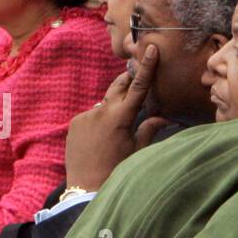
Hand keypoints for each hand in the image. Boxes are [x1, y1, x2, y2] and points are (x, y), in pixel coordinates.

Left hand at [64, 44, 168, 190]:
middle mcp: (101, 111)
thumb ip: (149, 129)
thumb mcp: (137, 150)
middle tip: (137, 76)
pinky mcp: (74, 123)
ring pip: (105, 103)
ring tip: (117, 129)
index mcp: (121, 117)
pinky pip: (91, 115)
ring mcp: (85, 115)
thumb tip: (163, 117)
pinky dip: (99, 120)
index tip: (150, 48)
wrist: (85, 188)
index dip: (146, 66)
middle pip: (119, 86)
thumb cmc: (116, 170)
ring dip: (114, 107)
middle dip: (129, 80)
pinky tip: (102, 138)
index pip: (138, 86)